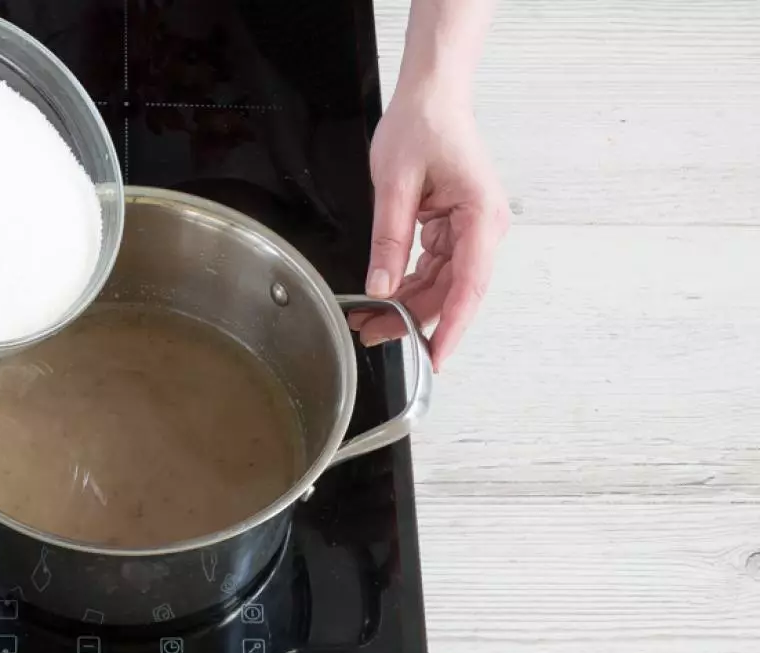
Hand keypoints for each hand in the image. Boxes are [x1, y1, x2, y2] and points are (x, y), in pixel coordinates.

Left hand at [351, 89, 508, 370]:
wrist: (432, 96)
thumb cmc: (420, 126)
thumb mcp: (394, 184)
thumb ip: (389, 240)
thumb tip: (382, 288)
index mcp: (480, 216)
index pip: (468, 285)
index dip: (452, 326)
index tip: (436, 357)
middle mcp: (483, 228)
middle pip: (452, 291)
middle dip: (413, 319)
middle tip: (372, 336)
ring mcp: (471, 230)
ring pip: (442, 284)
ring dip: (408, 304)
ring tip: (368, 321)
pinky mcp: (455, 228)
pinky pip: (435, 267)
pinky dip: (409, 283)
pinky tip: (384, 297)